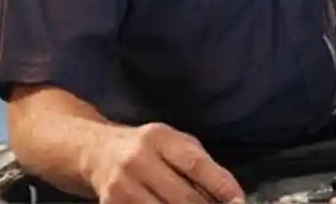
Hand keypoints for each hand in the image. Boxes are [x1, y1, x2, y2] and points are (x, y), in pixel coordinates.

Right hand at [86, 122, 245, 203]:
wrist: (96, 151)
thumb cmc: (146, 148)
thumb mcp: (173, 142)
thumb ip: (200, 164)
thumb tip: (231, 196)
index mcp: (159, 138)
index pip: (194, 164)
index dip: (220, 185)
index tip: (239, 201)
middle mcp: (138, 160)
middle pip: (183, 197)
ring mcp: (123, 186)